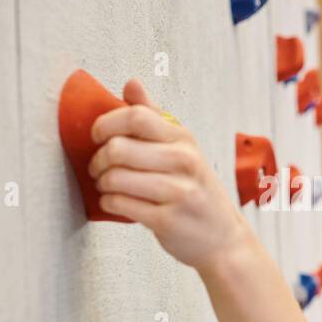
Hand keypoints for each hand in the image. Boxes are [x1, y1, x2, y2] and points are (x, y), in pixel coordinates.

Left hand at [88, 79, 249, 271]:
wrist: (223, 237)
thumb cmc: (196, 190)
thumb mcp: (182, 147)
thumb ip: (153, 116)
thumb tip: (130, 84)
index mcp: (183, 139)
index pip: (136, 117)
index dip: (106, 123)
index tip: (98, 135)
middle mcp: (184, 162)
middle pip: (119, 148)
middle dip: (98, 159)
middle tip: (98, 167)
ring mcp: (177, 192)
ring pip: (115, 178)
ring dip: (101, 183)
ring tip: (106, 185)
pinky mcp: (167, 220)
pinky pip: (121, 204)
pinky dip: (109, 203)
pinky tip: (114, 201)